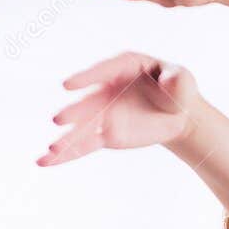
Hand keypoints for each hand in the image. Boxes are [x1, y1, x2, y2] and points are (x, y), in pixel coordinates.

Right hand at [38, 52, 201, 166]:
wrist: (177, 113)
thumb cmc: (177, 90)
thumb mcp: (182, 79)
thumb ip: (176, 78)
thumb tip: (169, 80)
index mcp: (123, 67)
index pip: (102, 71)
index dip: (86, 77)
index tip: (67, 85)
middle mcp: (106, 89)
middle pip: (88, 102)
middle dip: (75, 112)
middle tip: (59, 119)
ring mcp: (103, 113)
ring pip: (81, 128)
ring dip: (66, 140)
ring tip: (50, 151)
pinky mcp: (105, 135)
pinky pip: (84, 144)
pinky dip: (67, 154)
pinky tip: (46, 162)